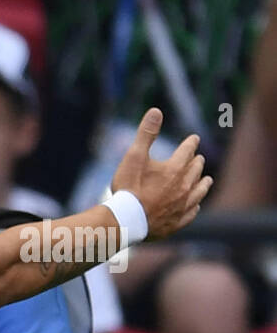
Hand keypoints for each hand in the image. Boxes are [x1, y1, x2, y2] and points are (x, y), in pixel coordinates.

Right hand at [110, 108, 211, 237]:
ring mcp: (182, 205)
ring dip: (203, 183)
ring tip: (206, 180)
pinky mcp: (177, 222)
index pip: (188, 150)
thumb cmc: (127, 189)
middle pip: (196, 170)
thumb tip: (156, 110)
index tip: (194, 139)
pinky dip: (195, 206)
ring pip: (199, 191)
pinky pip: (192, 212)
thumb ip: (146, 134)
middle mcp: (184, 186)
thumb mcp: (133, 157)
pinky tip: (195, 205)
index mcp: (174, 168)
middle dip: (197, 162)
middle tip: (198, 159)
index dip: (191, 143)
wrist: (125, 221)